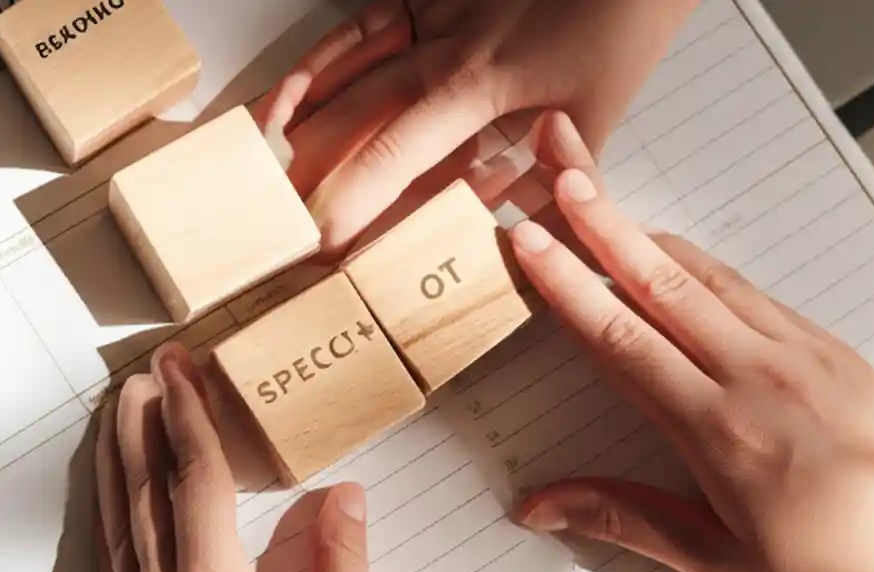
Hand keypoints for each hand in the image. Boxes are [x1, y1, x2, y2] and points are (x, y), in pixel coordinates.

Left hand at [94, 344, 402, 571]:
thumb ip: (342, 561)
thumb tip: (343, 497)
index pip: (195, 484)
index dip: (190, 419)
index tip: (180, 370)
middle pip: (143, 498)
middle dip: (141, 430)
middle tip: (145, 376)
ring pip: (120, 531)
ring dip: (120, 469)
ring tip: (123, 421)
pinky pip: (120, 569)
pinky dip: (120, 521)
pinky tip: (125, 508)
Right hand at [258, 0, 698, 253]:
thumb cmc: (618, 31)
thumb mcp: (596, 118)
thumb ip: (554, 185)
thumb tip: (520, 245)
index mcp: (475, 83)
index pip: (393, 155)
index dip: (352, 203)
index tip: (324, 246)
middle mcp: (437, 46)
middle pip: (348, 112)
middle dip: (306, 169)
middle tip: (274, 220)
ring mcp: (429, 11)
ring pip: (340, 62)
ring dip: (294, 109)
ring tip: (255, 156)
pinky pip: (361, 24)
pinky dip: (323, 55)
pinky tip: (293, 87)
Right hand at [508, 115, 873, 571]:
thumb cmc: (824, 569)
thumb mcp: (713, 558)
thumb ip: (621, 518)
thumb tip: (537, 507)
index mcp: (716, 430)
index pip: (621, 341)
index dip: (568, 287)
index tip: (531, 242)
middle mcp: (754, 376)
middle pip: (659, 284)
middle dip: (602, 226)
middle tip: (560, 177)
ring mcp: (798, 353)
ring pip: (706, 276)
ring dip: (647, 234)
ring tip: (603, 198)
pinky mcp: (830, 348)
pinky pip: (752, 292)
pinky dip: (702, 265)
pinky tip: (674, 254)